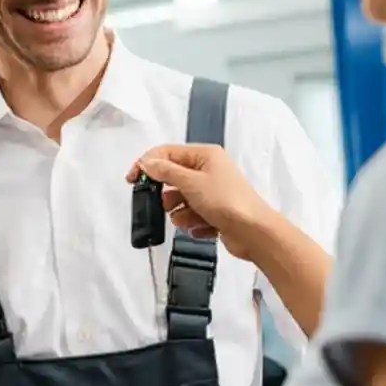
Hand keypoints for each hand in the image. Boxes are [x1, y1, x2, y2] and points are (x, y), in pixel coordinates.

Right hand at [126, 143, 277, 262]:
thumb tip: (147, 162)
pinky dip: (193, 222)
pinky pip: (191, 215)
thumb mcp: (191, 182)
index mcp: (205, 155)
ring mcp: (211, 192)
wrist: (254, 232)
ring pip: (180, 200)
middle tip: (167, 205)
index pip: (167, 152)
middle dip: (168, 194)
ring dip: (181, 212)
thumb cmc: (224, 201)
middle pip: (173, 178)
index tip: (131, 180)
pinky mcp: (214, 213)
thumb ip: (166, 171)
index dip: (147, 164)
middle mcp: (208, 170)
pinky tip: (204, 227)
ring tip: (191, 219)